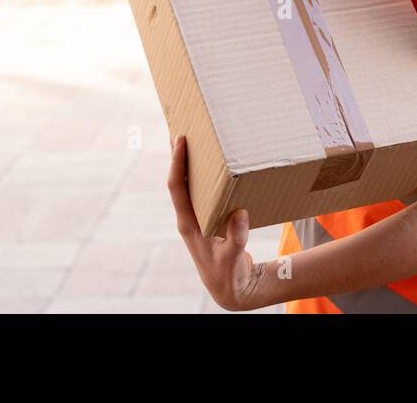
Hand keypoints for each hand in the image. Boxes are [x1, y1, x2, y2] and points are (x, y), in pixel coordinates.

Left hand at [167, 135, 266, 311]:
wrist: (229, 288)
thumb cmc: (229, 273)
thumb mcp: (232, 258)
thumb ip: (235, 239)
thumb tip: (239, 213)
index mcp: (189, 225)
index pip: (177, 188)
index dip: (177, 163)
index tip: (181, 140)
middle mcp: (188, 218)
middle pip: (177, 181)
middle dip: (177, 155)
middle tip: (180, 128)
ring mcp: (196, 218)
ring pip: (187, 185)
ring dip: (188, 163)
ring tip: (191, 140)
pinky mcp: (206, 219)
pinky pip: (200, 191)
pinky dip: (201, 175)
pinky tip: (210, 165)